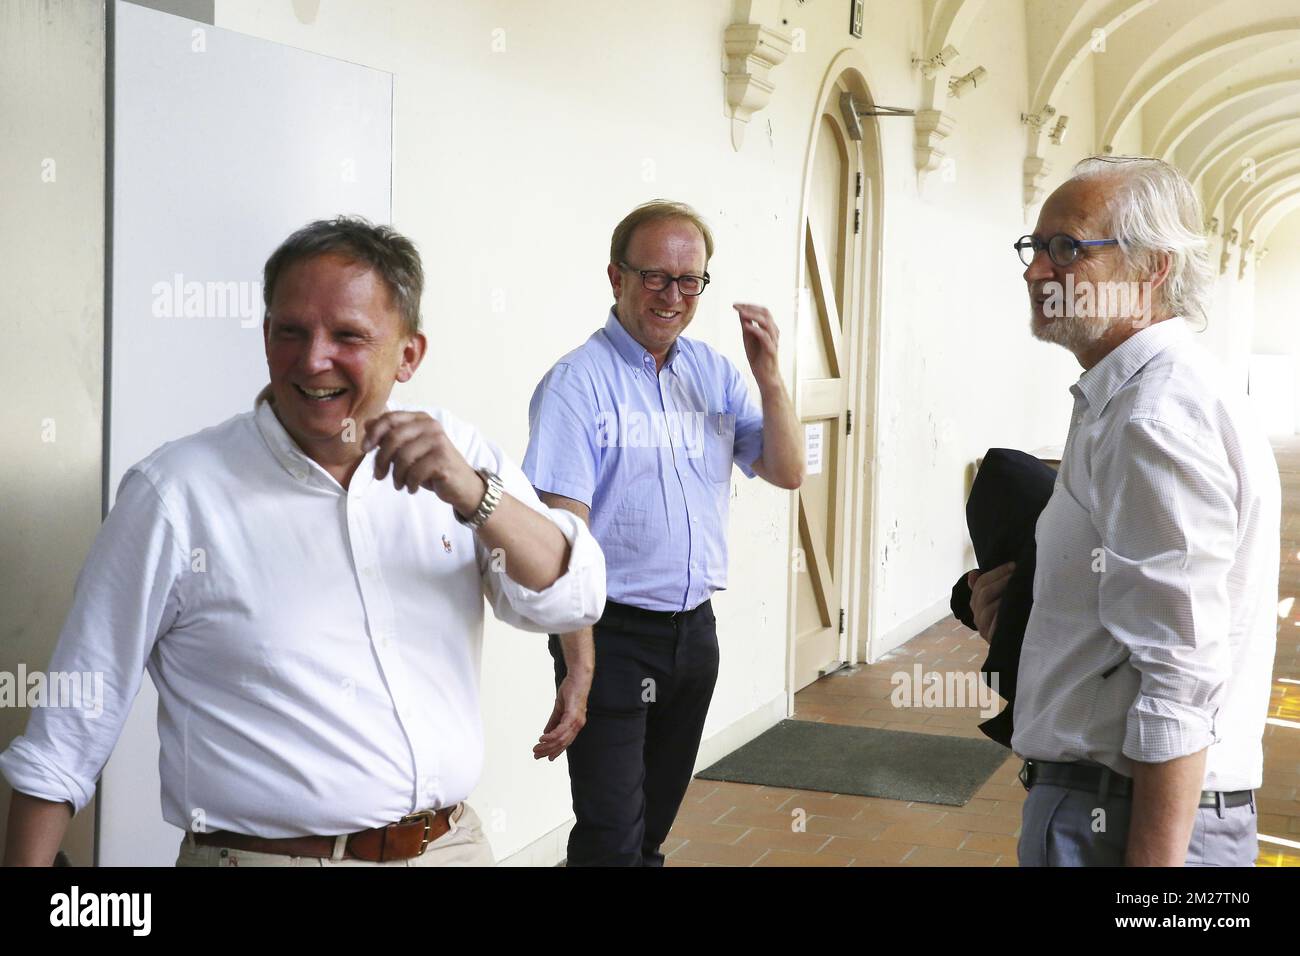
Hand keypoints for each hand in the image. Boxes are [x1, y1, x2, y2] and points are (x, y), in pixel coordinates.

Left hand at [362, 411, 483, 510]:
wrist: (462, 485)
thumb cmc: (433, 466)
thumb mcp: (409, 449)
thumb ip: (390, 435)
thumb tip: (367, 424)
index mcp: (421, 419)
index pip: (390, 418)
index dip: (374, 433)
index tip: (365, 449)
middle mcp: (431, 426)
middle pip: (393, 438)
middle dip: (381, 460)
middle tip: (379, 475)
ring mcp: (438, 442)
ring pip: (402, 457)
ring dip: (396, 475)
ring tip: (399, 484)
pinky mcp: (443, 459)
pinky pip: (415, 472)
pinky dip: (409, 483)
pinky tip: (412, 488)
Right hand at [533, 673, 589, 760]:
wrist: (578, 677)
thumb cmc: (571, 690)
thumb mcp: (559, 708)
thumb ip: (553, 721)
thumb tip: (546, 732)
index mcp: (575, 724)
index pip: (565, 742)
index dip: (556, 751)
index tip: (546, 758)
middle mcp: (577, 725)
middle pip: (562, 744)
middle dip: (548, 751)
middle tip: (536, 755)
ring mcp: (576, 721)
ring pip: (561, 739)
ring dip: (547, 745)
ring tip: (536, 749)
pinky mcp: (573, 715)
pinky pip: (561, 730)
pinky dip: (551, 736)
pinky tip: (542, 738)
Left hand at [735, 303, 780, 385]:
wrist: (764, 375)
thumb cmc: (757, 357)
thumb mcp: (748, 338)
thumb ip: (746, 325)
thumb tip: (741, 312)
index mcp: (770, 328)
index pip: (762, 311)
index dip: (749, 306)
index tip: (735, 305)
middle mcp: (774, 332)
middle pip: (765, 313)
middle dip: (750, 308)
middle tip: (737, 307)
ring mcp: (773, 340)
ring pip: (766, 322)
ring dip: (753, 316)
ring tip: (741, 313)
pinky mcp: (771, 349)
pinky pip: (765, 336)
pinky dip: (755, 329)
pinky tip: (746, 326)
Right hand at [967, 561, 1015, 641]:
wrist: (1016, 646)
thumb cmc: (1009, 619)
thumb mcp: (998, 601)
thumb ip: (985, 587)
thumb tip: (973, 573)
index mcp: (976, 604)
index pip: (980, 584)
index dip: (996, 573)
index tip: (1013, 565)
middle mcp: (976, 616)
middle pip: (983, 594)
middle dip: (1001, 580)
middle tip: (1017, 573)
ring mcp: (983, 629)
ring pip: (987, 608)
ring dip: (1003, 595)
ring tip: (1018, 586)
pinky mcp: (992, 640)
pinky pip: (995, 625)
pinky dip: (1003, 615)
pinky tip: (1015, 606)